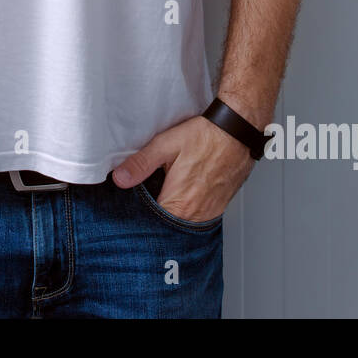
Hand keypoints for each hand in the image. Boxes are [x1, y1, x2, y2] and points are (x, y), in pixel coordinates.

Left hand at [111, 115, 256, 222]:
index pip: (151, 224)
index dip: (140, 216)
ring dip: (171, 214)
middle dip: (155, 216)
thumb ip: (141, 164)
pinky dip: (187, 210)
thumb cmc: (206, 137)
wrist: (237, 131)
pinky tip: (182, 194)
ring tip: (166, 195)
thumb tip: (120, 179)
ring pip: (182, 223)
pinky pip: (197, 217)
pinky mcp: (218, 208)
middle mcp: (195, 214)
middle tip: (149, 199)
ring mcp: (209, 213)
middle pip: (167, 226)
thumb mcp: (165, 145)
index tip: (133, 208)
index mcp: (179, 204)